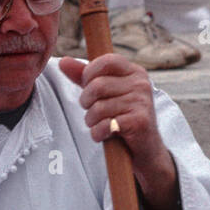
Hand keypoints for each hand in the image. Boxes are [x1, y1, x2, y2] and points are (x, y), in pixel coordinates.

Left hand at [59, 53, 179, 209]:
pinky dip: (98, 133)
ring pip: (99, 108)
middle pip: (98, 86)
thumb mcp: (105, 93)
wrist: (145, 148)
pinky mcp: (139, 122)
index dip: (89, 74)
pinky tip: (103, 135)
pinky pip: (106, 125)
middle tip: (90, 110)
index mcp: (135, 72)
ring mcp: (142, 103)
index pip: (106, 61)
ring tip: (97, 124)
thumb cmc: (122, 117)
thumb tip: (63, 62)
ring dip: (91, 120)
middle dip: (86, 101)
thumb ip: (85, 77)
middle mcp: (141, 84)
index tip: (87, 87)